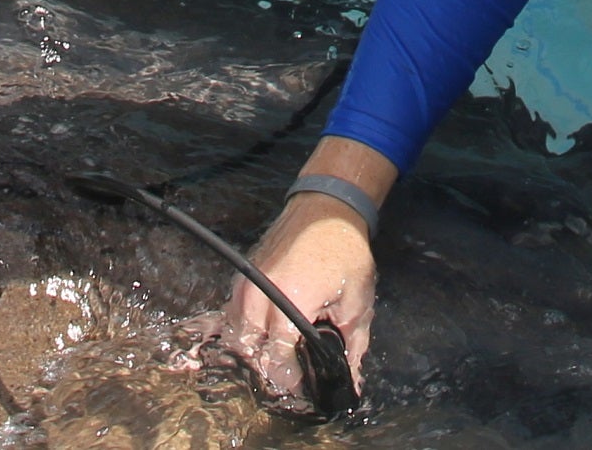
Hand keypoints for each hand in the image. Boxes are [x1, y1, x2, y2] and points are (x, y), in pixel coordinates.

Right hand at [223, 199, 377, 409]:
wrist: (326, 207)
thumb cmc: (346, 252)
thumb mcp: (358, 300)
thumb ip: (352, 344)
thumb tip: (350, 379)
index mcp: (292, 301)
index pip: (277, 354)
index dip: (289, 376)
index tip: (300, 384)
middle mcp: (262, 292)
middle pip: (251, 347)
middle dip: (268, 365)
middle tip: (288, 371)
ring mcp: (249, 281)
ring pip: (237, 331)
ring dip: (253, 347)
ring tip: (275, 353)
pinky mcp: (245, 272)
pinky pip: (234, 310)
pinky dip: (244, 326)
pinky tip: (262, 332)